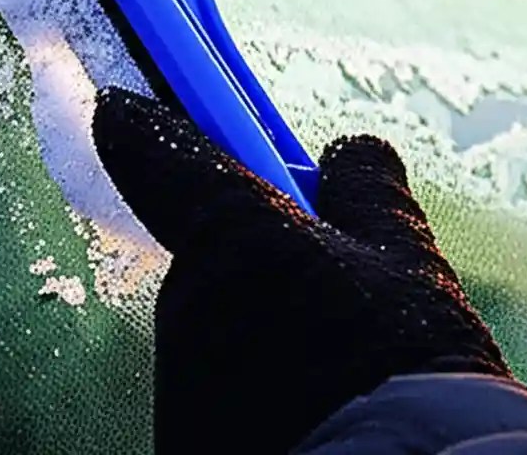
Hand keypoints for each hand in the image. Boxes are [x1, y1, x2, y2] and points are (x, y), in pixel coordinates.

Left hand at [92, 87, 513, 454]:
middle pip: (208, 258)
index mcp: (237, 232)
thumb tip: (354, 151)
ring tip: (339, 370)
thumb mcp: (408, 260)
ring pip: (217, 332)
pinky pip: (218, 394)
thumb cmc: (405, 364)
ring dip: (261, 334)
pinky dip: (256, 393)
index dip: (143, 125)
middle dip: (257, 261)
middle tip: (333, 285)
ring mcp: (181, 377)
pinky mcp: (183, 437)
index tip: (118, 105)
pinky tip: (315, 411)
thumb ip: (369, 195)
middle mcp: (190, 300)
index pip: (163, 154)